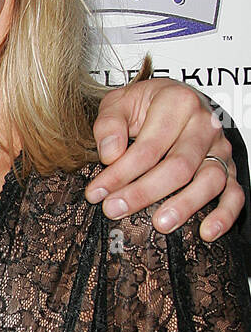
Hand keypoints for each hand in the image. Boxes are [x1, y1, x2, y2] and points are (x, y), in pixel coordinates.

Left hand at [86, 78, 242, 239]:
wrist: (176, 98)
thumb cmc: (146, 105)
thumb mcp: (120, 102)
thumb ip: (109, 124)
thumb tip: (110, 154)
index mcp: (178, 103)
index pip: (149, 146)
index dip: (121, 172)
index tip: (97, 192)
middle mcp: (204, 124)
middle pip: (179, 165)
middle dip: (144, 192)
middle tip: (115, 209)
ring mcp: (220, 148)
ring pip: (210, 180)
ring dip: (185, 205)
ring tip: (160, 225)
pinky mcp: (229, 167)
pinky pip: (235, 193)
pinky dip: (225, 215)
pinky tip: (207, 233)